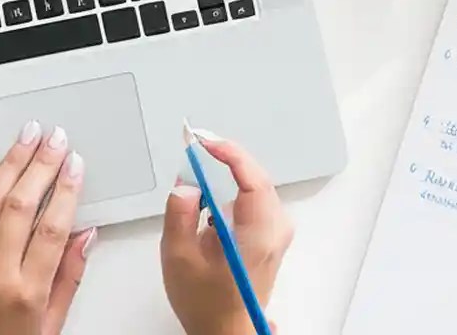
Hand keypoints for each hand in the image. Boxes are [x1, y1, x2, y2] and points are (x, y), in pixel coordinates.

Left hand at [0, 122, 95, 334]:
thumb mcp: (51, 325)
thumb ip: (69, 277)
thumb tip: (85, 236)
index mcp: (27, 291)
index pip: (52, 227)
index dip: (67, 189)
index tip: (76, 165)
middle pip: (21, 204)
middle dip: (42, 164)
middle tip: (55, 138)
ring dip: (11, 162)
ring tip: (27, 137)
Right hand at [161, 133, 292, 334]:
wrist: (226, 330)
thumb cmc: (205, 302)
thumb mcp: (178, 258)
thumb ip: (180, 216)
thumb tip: (187, 184)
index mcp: (256, 236)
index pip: (253, 180)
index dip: (231, 154)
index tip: (205, 142)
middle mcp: (275, 231)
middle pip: (257, 178)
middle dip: (228, 158)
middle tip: (199, 145)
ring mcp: (277, 233)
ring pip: (258, 186)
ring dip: (232, 173)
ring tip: (203, 167)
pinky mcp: (273, 235)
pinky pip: (258, 199)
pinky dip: (237, 188)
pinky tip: (216, 194)